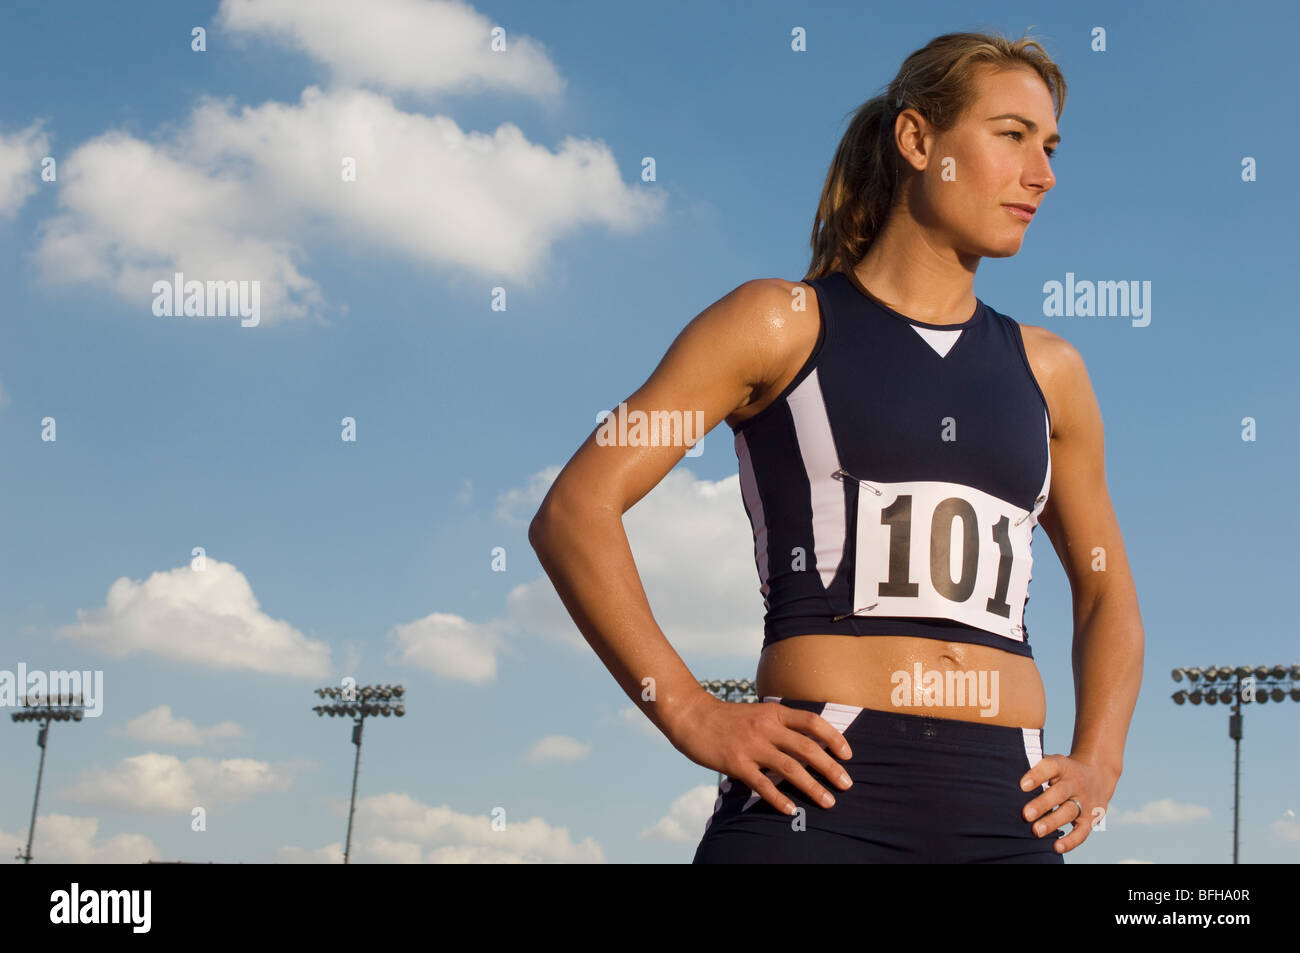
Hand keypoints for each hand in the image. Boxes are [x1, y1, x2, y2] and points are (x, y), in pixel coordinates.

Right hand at [666, 694, 853, 814]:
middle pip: (807, 748)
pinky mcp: (736, 763)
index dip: (833, 738)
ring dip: (813, 786)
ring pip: (790, 768)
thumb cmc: (727, 718)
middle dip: (831, 767)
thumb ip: (780, 724)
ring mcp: (751, 746)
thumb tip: (807, 741)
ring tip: (829, 802)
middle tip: (847, 784)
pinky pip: (762, 784)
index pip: (812, 722)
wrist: (692, 716)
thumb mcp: (758, 712)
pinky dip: (779, 798)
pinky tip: (791, 809)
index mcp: (774, 712)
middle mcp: (766, 727)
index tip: (848, 754)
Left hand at [1019, 753, 1116, 854]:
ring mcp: (1084, 801)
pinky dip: (1071, 841)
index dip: (1036, 776)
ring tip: (1036, 831)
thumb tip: (1005, 775)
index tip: (1022, 785)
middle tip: (1026, 814)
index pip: (1050, 767)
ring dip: (1053, 822)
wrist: (1099, 775)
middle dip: (1042, 804)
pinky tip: (1056, 847)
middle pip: (1059, 792)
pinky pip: (1082, 832)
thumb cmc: (1064, 771)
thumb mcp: (1054, 761)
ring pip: (1069, 812)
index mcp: (1063, 766)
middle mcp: (1075, 783)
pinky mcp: (1091, 819)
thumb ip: (1034, 766)